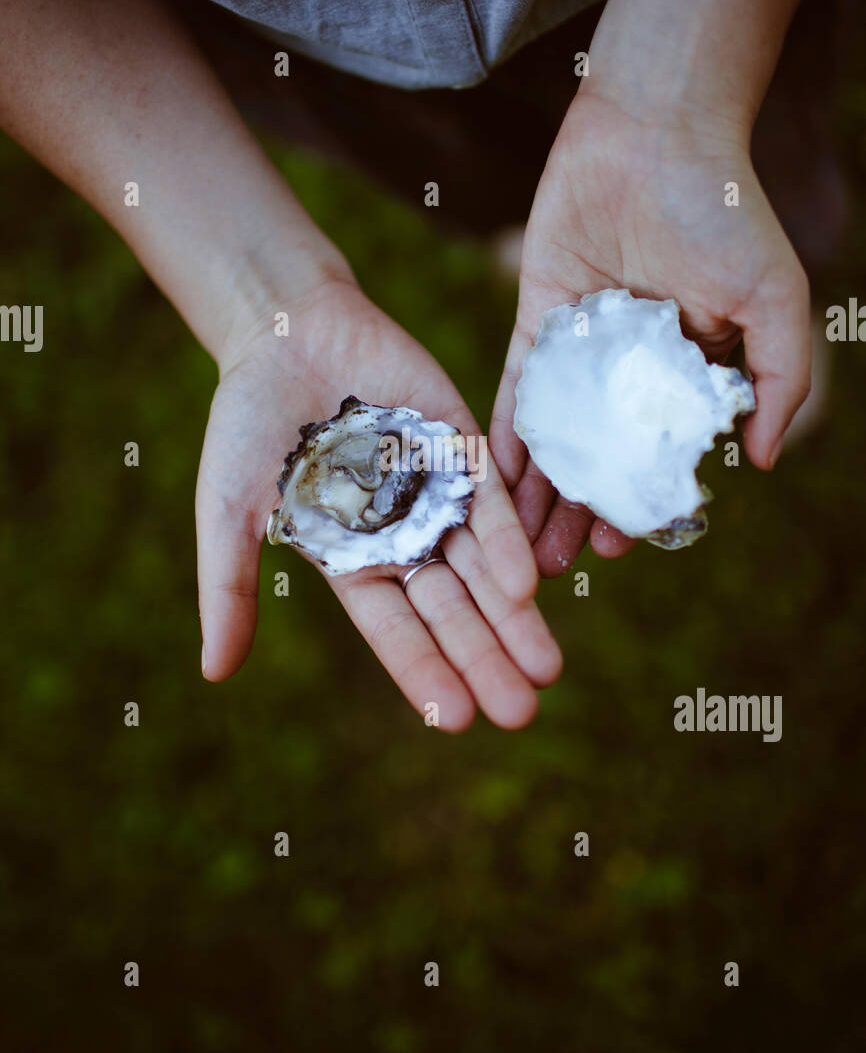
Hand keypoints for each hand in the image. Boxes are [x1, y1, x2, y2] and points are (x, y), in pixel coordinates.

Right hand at [196, 279, 561, 729]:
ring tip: (547, 669)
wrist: (284, 331)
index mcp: (351, 560)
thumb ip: (231, 586)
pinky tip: (528, 587)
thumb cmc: (246, 423)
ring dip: (514, 618)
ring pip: (482, 568)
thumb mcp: (229, 510)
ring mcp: (437, 493)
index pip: (395, 630)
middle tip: (524, 714)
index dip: (425, 673)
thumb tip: (216, 673)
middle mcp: (403, 536)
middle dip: (486, 660)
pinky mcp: (461, 448)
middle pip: (452, 610)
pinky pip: (489, 502)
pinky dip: (506, 543)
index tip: (458, 721)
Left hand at [491, 89, 810, 574]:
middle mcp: (634, 368)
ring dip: (536, 491)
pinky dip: (506, 436)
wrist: (653, 132)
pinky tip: (489, 483)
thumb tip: (763, 463)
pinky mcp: (538, 321)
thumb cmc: (724, 210)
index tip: (619, 545)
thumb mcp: (775, 298)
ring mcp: (583, 348)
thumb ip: (777, 379)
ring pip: (557, 436)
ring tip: (513, 542)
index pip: (660, 455)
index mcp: (691, 370)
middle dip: (577, 511)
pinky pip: (518, 390)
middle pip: (601, 456)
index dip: (640, 502)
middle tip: (552, 564)